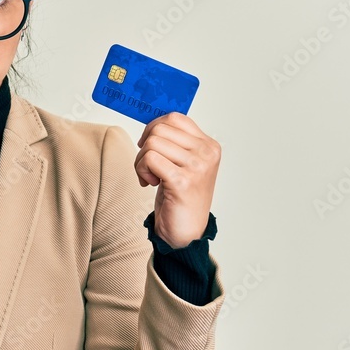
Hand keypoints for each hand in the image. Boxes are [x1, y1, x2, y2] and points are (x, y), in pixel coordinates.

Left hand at [133, 112, 220, 248]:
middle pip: (160, 129)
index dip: (153, 128)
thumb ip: (175, 143)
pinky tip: (150, 183)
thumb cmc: (180, 197)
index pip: (175, 118)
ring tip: (150, 177)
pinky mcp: (182, 181)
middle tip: (148, 167)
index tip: (149, 146)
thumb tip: (152, 125)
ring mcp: (196, 167)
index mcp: (209, 145)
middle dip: (144, 146)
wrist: (186, 231)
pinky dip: (141, 170)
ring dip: (141, 161)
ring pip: (152, 143)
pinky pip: (150, 159)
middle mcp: (206, 153)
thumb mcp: (183, 164)